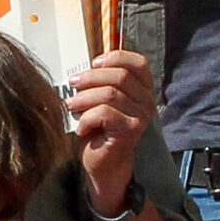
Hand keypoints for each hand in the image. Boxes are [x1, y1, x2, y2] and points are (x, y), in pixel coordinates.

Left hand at [66, 50, 155, 217]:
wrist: (103, 162)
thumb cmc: (99, 128)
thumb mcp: (100, 99)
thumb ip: (100, 81)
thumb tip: (85, 66)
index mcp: (142, 89)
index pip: (138, 63)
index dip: (115, 58)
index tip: (93, 63)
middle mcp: (147, 101)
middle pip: (119, 76)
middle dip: (90, 78)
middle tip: (73, 85)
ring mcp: (141, 117)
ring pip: (109, 94)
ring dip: (83, 99)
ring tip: (72, 107)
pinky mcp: (131, 131)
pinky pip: (104, 113)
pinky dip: (86, 118)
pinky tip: (81, 127)